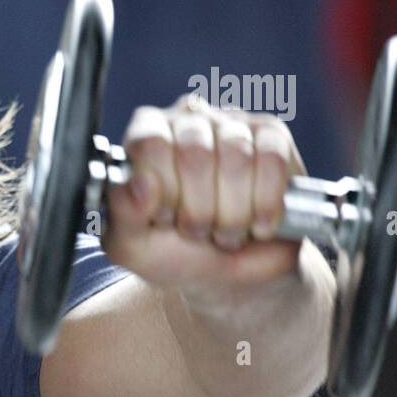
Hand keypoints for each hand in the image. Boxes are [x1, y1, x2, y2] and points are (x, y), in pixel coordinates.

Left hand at [103, 95, 308, 291]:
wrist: (227, 275)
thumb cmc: (173, 250)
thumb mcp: (133, 245)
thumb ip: (123, 214)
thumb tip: (139, 185)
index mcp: (145, 138)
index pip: (151, 143)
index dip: (162, 188)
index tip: (164, 217)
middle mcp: (187, 121)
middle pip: (194, 151)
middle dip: (198, 208)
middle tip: (197, 231)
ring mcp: (232, 124)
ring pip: (236, 156)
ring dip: (232, 212)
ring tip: (225, 231)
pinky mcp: (272, 137)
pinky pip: (272, 159)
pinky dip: (266, 202)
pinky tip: (257, 224)